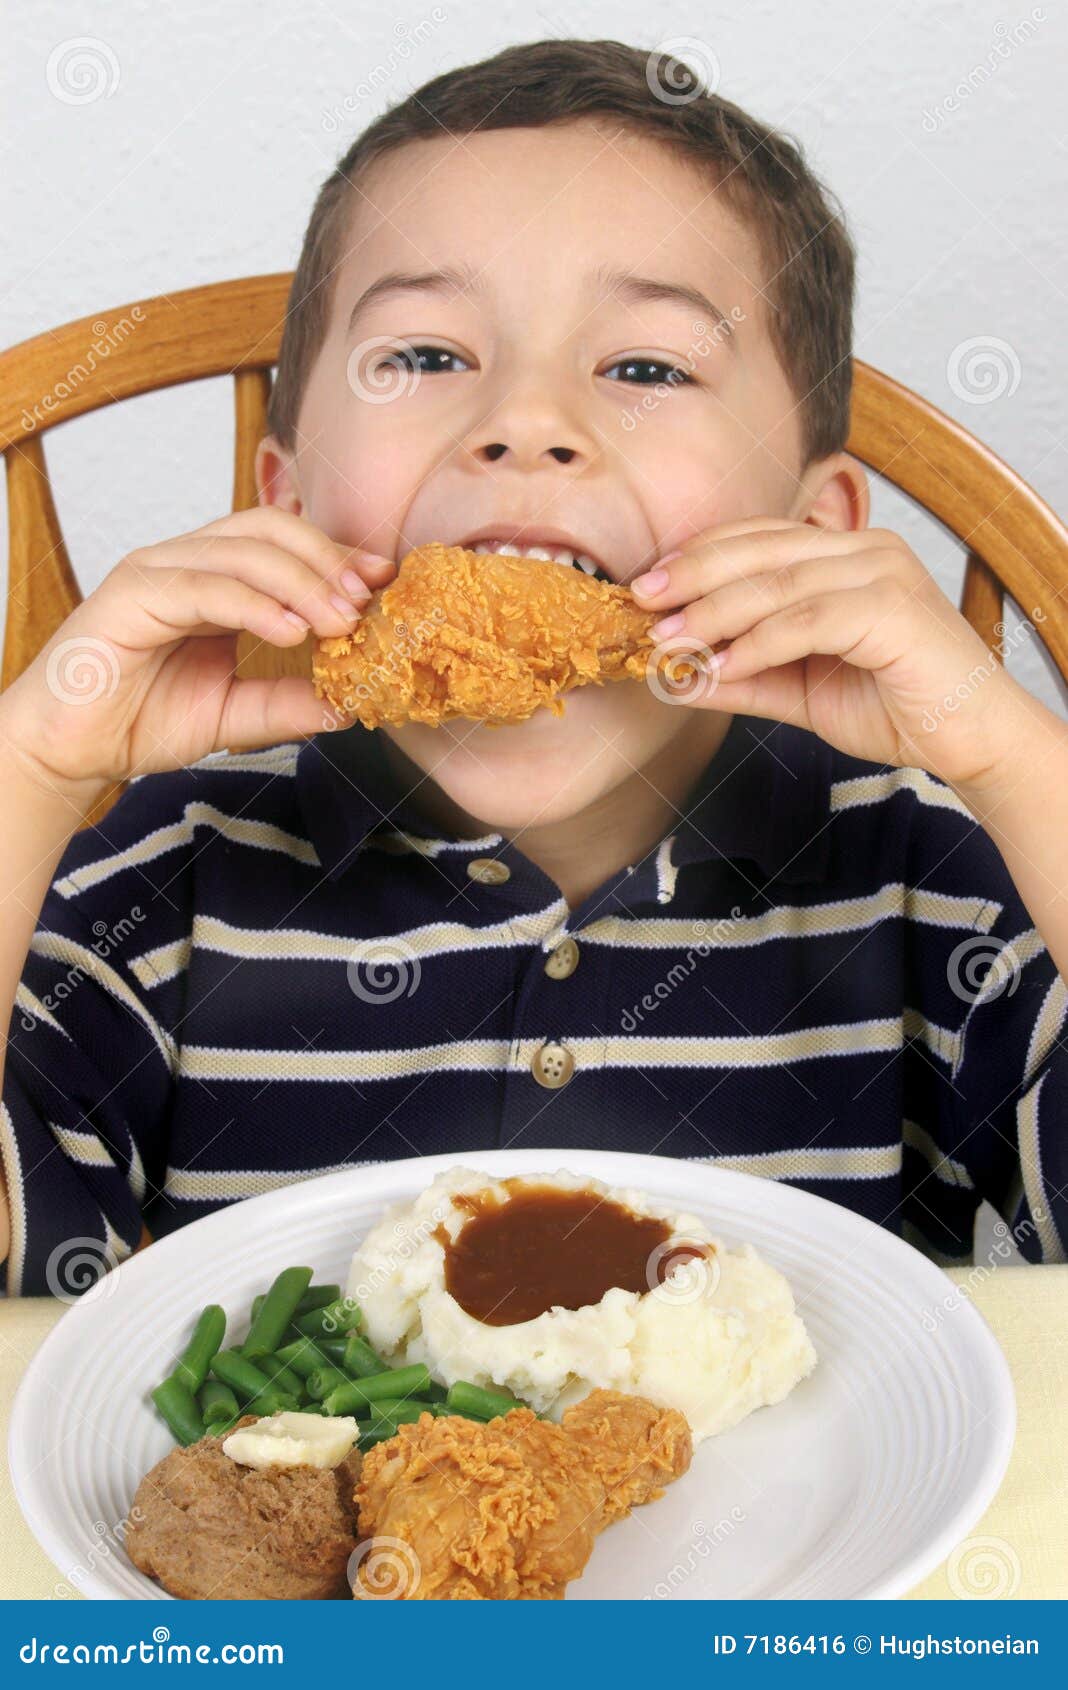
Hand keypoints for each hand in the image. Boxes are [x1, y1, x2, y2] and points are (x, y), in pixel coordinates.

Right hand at [0, 507, 394, 792]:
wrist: (67, 751)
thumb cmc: (137, 722)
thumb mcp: (233, 716)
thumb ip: (287, 703)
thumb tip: (350, 704)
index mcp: (212, 580)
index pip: (282, 543)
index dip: (334, 556)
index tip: (383, 582)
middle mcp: (185, 563)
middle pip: (267, 529)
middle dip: (325, 560)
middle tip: (366, 602)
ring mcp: (155, 573)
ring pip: (240, 552)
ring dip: (300, 582)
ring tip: (340, 621)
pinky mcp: (130, 595)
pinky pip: (204, 588)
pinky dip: (255, 605)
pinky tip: (291, 631)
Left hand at [631, 516, 1034, 790]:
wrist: (970, 740)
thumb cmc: (895, 707)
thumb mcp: (799, 690)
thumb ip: (742, 677)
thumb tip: (675, 677)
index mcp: (845, 554)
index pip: (758, 538)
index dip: (698, 558)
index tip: (647, 587)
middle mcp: (865, 549)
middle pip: (760, 550)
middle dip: (693, 577)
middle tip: (642, 603)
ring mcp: (882, 573)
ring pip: (778, 582)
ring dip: (715, 613)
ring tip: (670, 642)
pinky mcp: (893, 610)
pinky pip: (808, 619)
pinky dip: (759, 642)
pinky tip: (724, 664)